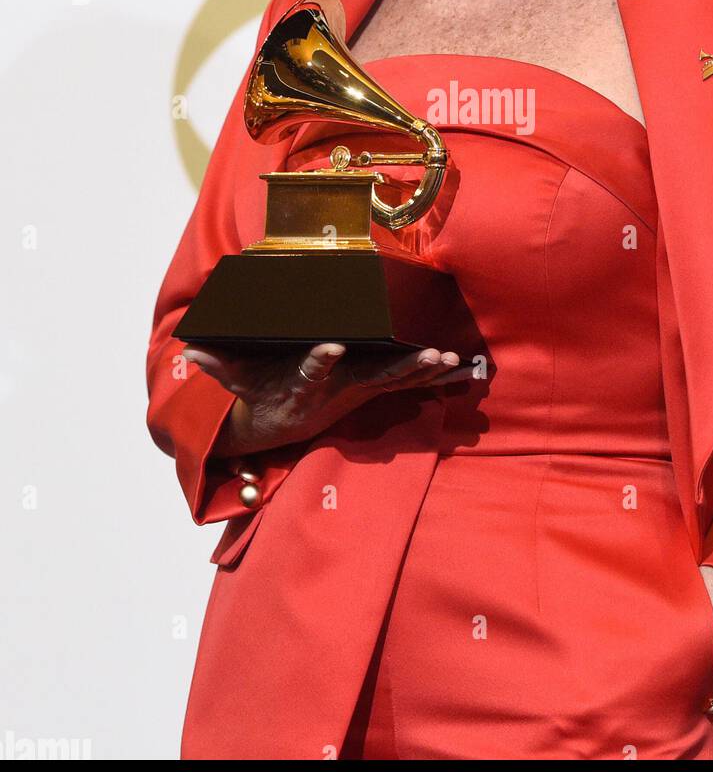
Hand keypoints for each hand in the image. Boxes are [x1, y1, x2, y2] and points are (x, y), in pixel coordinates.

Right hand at [182, 341, 466, 456]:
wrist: (282, 423)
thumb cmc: (262, 394)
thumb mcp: (238, 381)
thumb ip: (220, 365)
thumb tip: (190, 351)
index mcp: (308, 382)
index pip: (313, 368)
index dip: (320, 360)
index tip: (331, 348)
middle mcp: (341, 386)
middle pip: (376, 376)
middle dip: (404, 367)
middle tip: (430, 357)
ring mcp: (360, 388)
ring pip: (399, 379)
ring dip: (427, 371)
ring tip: (452, 360)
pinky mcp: (371, 388)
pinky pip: (408, 382)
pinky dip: (434, 376)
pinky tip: (462, 368)